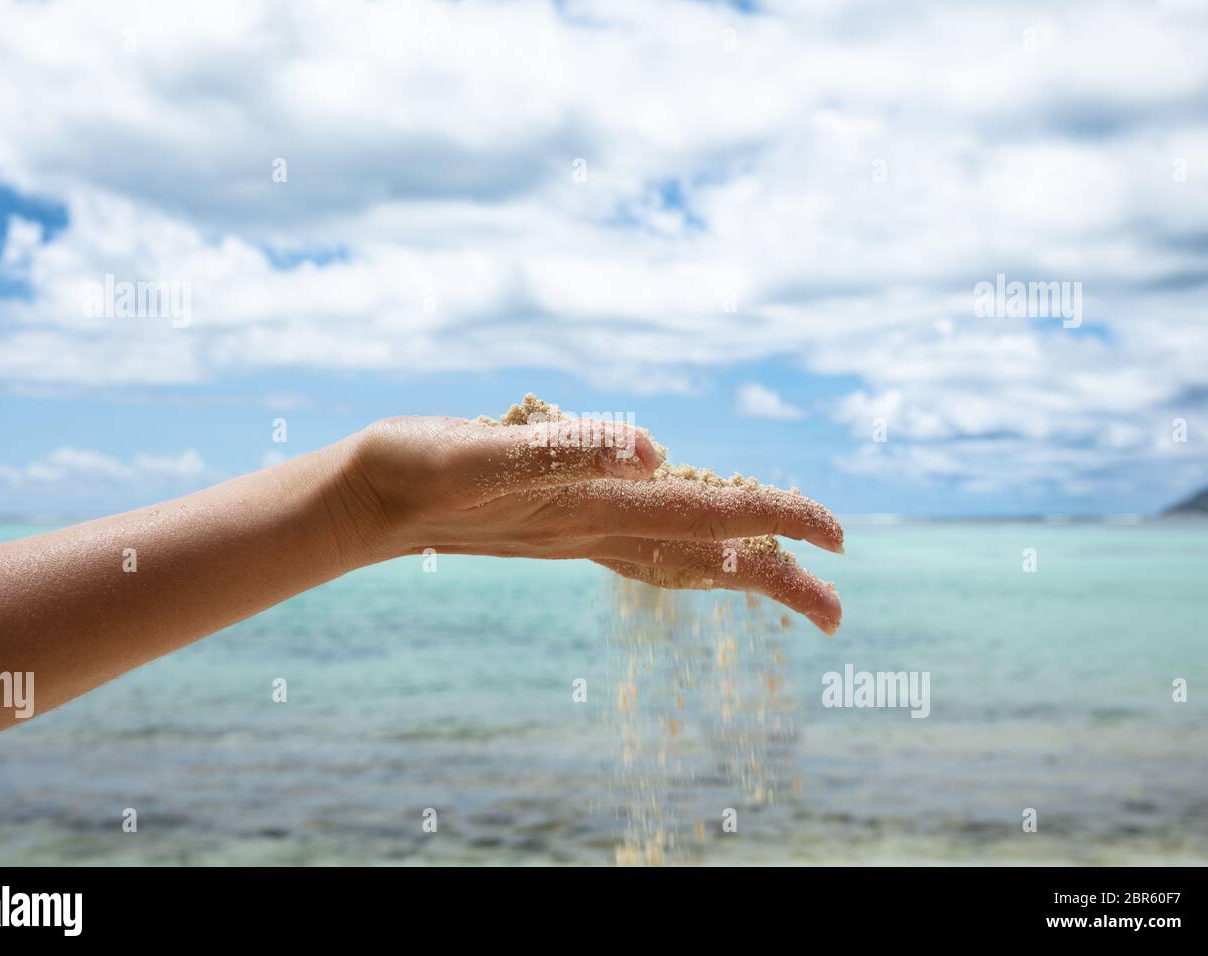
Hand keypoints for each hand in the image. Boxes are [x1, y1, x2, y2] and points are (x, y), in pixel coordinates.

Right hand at [333, 415, 843, 633]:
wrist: (368, 500)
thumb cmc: (416, 466)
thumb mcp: (483, 448)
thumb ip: (563, 447)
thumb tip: (652, 449)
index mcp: (593, 508)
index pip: (707, 513)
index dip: (774, 519)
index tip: (839, 535)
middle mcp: (598, 528)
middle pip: (705, 558)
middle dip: (777, 579)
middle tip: (839, 610)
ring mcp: (579, 534)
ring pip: (678, 560)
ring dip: (738, 575)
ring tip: (787, 589)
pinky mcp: (559, 527)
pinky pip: (640, 549)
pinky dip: (683, 556)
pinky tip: (691, 554)